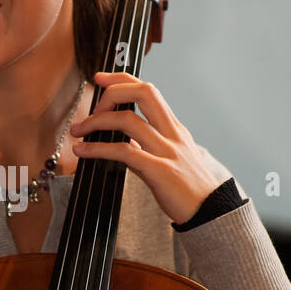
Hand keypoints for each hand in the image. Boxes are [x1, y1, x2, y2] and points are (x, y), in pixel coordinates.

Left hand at [69, 72, 225, 224]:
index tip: (101, 78)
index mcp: (173, 128)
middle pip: (144, 93)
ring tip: (78, 131)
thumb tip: (122, 138)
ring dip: (96, 122)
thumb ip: (149, 144)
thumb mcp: (172, 157)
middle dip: (112, 92)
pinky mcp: (160, 172)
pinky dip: (98, 149)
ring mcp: (166, 151)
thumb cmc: (190, 187)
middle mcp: (171, 134)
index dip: (122, 79)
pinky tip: (83, 151)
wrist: (212, 211)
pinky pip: (124, 152)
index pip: (148, 90)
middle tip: (92, 108)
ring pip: (128, 121)